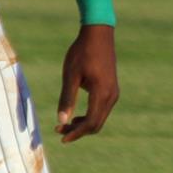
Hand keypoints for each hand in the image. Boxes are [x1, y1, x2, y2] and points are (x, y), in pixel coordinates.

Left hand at [56, 24, 118, 142]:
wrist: (98, 34)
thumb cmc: (82, 52)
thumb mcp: (70, 75)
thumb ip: (67, 99)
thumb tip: (61, 121)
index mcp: (101, 93)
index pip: (90, 122)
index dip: (76, 133)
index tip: (61, 137)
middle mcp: (111, 96)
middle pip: (96, 124)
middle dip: (78, 131)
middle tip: (59, 130)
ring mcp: (114, 93)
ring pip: (100, 119)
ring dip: (84, 124)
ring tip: (66, 123)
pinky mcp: (112, 90)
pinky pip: (102, 110)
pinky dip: (90, 116)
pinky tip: (77, 114)